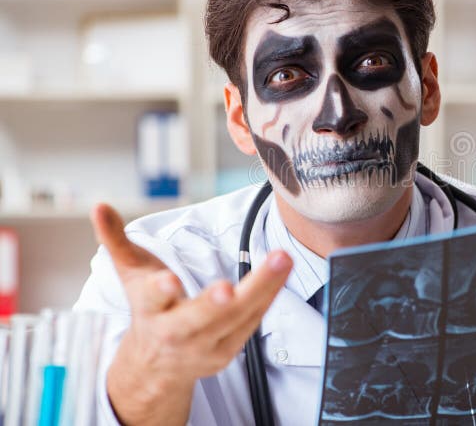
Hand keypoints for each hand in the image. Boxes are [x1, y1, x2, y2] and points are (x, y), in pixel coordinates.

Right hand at [91, 203, 292, 425]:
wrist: (159, 364)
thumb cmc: (151, 309)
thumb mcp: (130, 273)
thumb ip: (116, 239)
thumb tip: (98, 205)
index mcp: (150, 311)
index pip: (151, 300)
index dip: (159, 291)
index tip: (169, 281)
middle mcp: (176, 333)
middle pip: (198, 318)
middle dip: (215, 303)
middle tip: (232, 287)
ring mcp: (205, 345)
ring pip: (236, 318)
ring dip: (262, 288)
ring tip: (282, 259)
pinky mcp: (230, 349)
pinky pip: (253, 321)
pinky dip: (270, 296)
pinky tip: (283, 271)